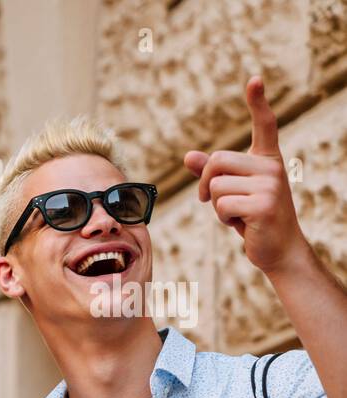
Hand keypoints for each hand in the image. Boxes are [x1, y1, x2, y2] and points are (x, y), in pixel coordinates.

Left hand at [184, 75, 310, 275]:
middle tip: (218, 203)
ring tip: (238, 215)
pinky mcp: (264, 205)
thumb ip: (211, 174)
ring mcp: (271, 185)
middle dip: (206, 184)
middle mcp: (272, 167)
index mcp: (267, 160)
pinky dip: (223, 219)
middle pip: (216, 161)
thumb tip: (188, 156)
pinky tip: (242, 225)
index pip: (264, 125)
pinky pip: (221, 206)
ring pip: (215, 187)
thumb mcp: (231, 192)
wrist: (279, 249)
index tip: (254, 79)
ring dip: (215, 207)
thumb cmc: (252, 218)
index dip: (257, 102)